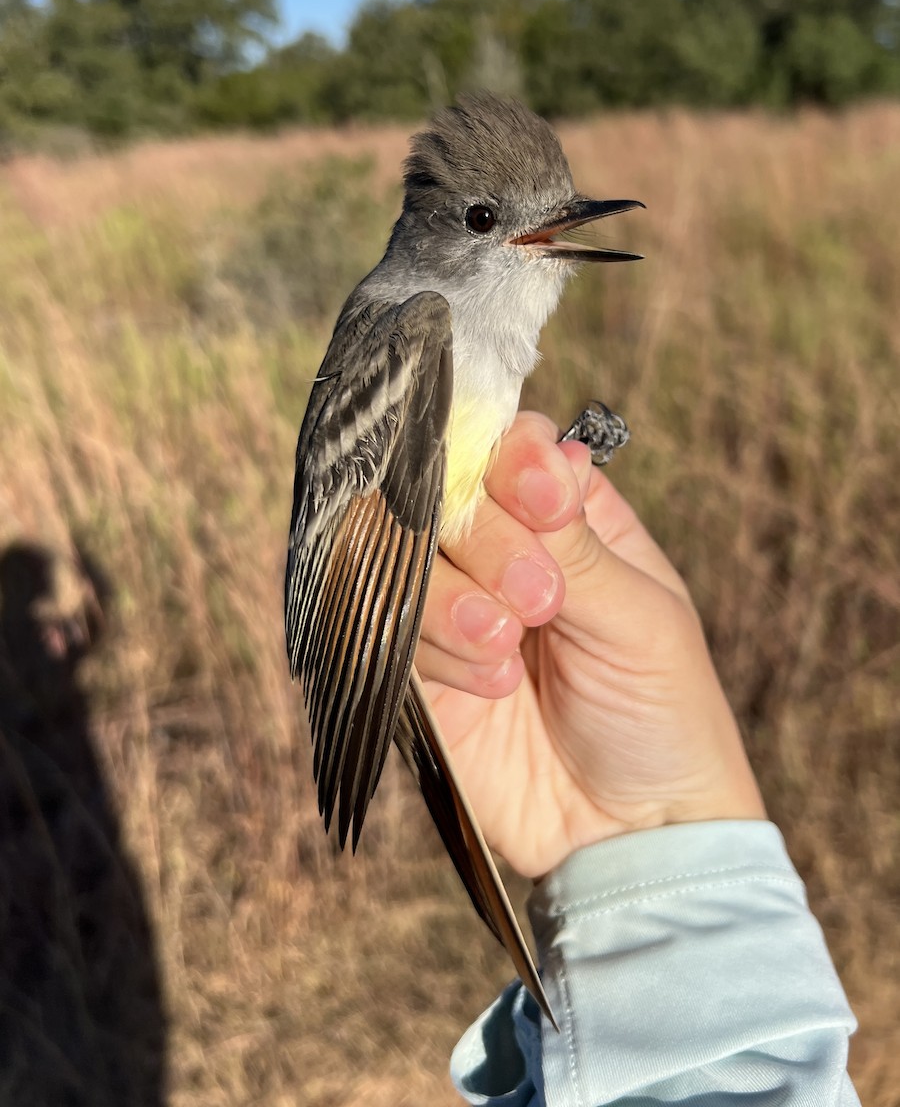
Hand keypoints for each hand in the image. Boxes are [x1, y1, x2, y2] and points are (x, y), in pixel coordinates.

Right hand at [416, 412, 765, 878]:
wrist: (626, 835)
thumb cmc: (663, 714)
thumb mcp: (643, 622)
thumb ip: (578, 546)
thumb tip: (542, 455)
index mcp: (569, 520)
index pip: (514, 451)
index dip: (511, 461)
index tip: (537, 500)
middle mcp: (501, 550)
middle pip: (447, 493)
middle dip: (486, 540)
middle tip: (537, 600)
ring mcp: (452, 605)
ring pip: (404, 555)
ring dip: (451, 600)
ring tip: (506, 653)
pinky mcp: (414, 664)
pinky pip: (384, 625)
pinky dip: (429, 647)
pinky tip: (487, 686)